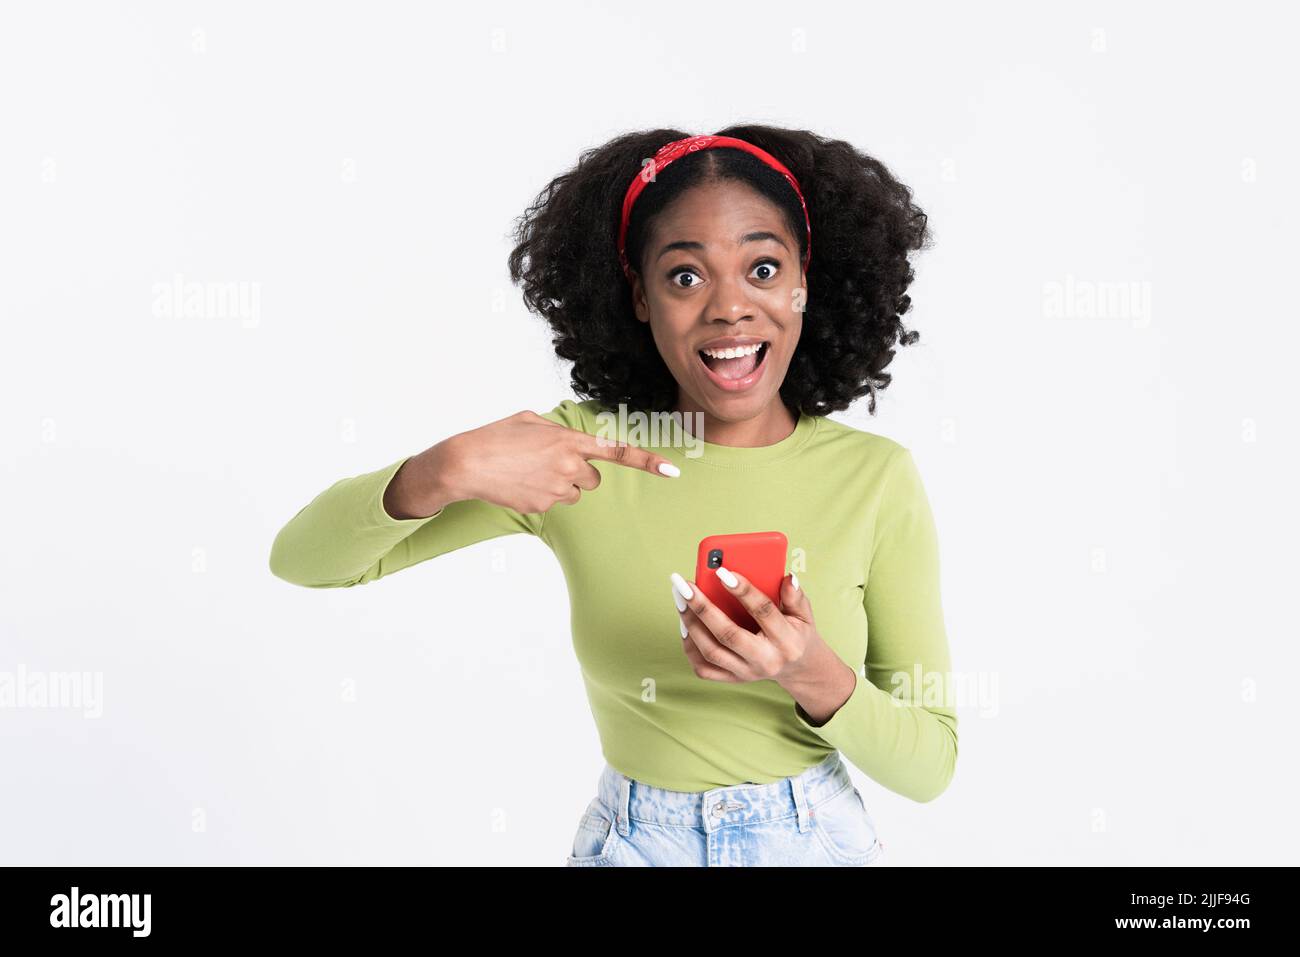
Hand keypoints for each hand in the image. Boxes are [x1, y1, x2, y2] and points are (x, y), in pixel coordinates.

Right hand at [385, 409, 679, 518]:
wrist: (466, 464)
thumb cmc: (494, 437)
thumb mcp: (529, 420)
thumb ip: (555, 429)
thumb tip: (564, 441)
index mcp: (569, 440)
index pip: (618, 452)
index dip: (647, 461)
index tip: (671, 470)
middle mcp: (569, 466)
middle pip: (592, 477)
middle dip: (577, 471)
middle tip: (548, 463)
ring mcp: (557, 489)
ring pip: (574, 492)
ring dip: (559, 484)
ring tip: (528, 473)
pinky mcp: (543, 507)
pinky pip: (553, 503)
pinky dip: (541, 495)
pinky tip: (519, 484)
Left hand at [669, 568, 818, 684]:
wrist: (798, 669)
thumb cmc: (797, 633)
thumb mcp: (804, 613)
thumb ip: (795, 596)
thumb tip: (787, 577)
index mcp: (786, 640)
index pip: (763, 612)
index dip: (743, 591)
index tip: (722, 571)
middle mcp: (765, 660)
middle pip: (728, 634)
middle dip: (703, 608)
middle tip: (684, 586)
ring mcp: (747, 673)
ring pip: (711, 652)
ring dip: (691, 624)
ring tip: (680, 599)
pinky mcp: (733, 679)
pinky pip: (704, 668)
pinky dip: (690, 647)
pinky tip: (684, 624)